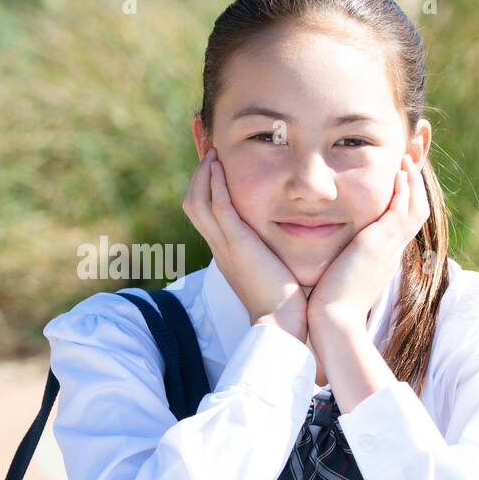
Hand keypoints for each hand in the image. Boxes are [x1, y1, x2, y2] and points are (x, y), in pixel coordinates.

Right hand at [183, 147, 306, 339]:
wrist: (281, 326)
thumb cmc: (285, 304)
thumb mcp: (273, 270)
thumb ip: (272, 252)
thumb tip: (285, 241)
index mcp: (226, 253)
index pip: (205, 214)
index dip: (207, 189)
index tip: (217, 168)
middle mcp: (219, 247)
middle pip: (193, 204)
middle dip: (199, 176)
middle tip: (210, 153)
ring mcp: (224, 246)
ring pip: (198, 202)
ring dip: (204, 174)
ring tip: (214, 153)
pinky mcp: (236, 245)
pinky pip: (218, 207)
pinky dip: (216, 184)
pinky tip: (221, 166)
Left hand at [307, 154, 429, 334]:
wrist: (332, 322)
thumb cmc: (326, 306)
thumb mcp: (338, 278)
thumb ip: (338, 263)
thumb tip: (328, 258)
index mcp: (381, 258)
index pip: (400, 223)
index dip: (403, 200)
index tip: (397, 181)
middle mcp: (391, 251)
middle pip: (416, 211)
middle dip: (414, 185)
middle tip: (409, 162)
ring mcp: (389, 248)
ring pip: (415, 207)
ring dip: (413, 181)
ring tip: (407, 159)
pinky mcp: (381, 244)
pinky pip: (403, 210)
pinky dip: (405, 190)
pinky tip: (400, 172)